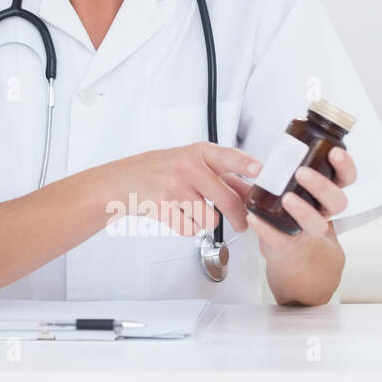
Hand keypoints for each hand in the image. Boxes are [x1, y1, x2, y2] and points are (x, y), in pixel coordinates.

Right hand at [101, 142, 262, 236]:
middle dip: (239, 218)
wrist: (121, 181)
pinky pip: (189, 229)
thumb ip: (220, 175)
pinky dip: (186, 228)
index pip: (228, 157)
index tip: (260, 171)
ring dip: (204, 222)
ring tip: (191, 211)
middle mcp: (186, 166)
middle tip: (243, 225)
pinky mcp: (162, 206)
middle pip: (227, 199)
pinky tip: (177, 215)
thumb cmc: (158, 171)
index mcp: (197, 152)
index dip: (246, 164)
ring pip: (210, 219)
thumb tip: (250, 191)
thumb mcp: (189, 163)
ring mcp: (173, 186)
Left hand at [245, 147, 356, 257]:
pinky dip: (266, 229)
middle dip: (321, 185)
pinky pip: (280, 239)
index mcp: (328, 192)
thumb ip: (296, 160)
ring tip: (287, 198)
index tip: (334, 152)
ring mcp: (308, 229)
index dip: (345, 166)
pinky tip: (254, 218)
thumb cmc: (296, 205)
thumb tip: (291, 129)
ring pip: (316, 224)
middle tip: (302, 172)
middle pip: (337, 201)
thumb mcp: (300, 181)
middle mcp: (324, 211)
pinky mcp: (288, 243)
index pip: (346, 178)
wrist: (293, 248)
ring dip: (303, 210)